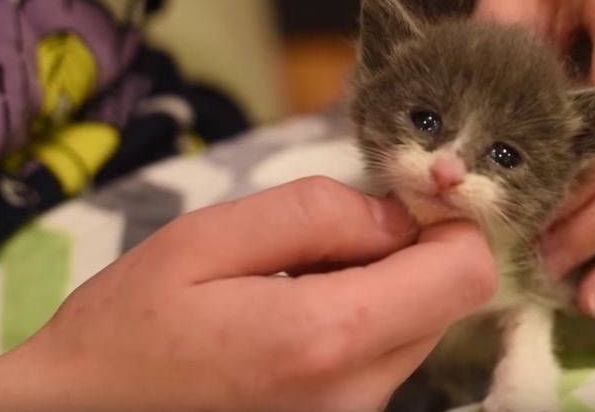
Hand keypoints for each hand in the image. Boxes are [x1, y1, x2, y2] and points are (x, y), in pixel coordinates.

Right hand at [0, 176, 496, 411]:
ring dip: (377, 288)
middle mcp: (359, 393)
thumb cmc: (128, 330)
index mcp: (328, 337)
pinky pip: (383, 358)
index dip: (446, 223)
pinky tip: (291, 317)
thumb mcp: (206, 241)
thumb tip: (398, 213)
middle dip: (403, 252)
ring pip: (416, 326)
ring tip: (290, 284)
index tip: (395, 201)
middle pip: (445, 298)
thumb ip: (315, 214)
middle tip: (318, 242)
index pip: (466, 273)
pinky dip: (358, 323)